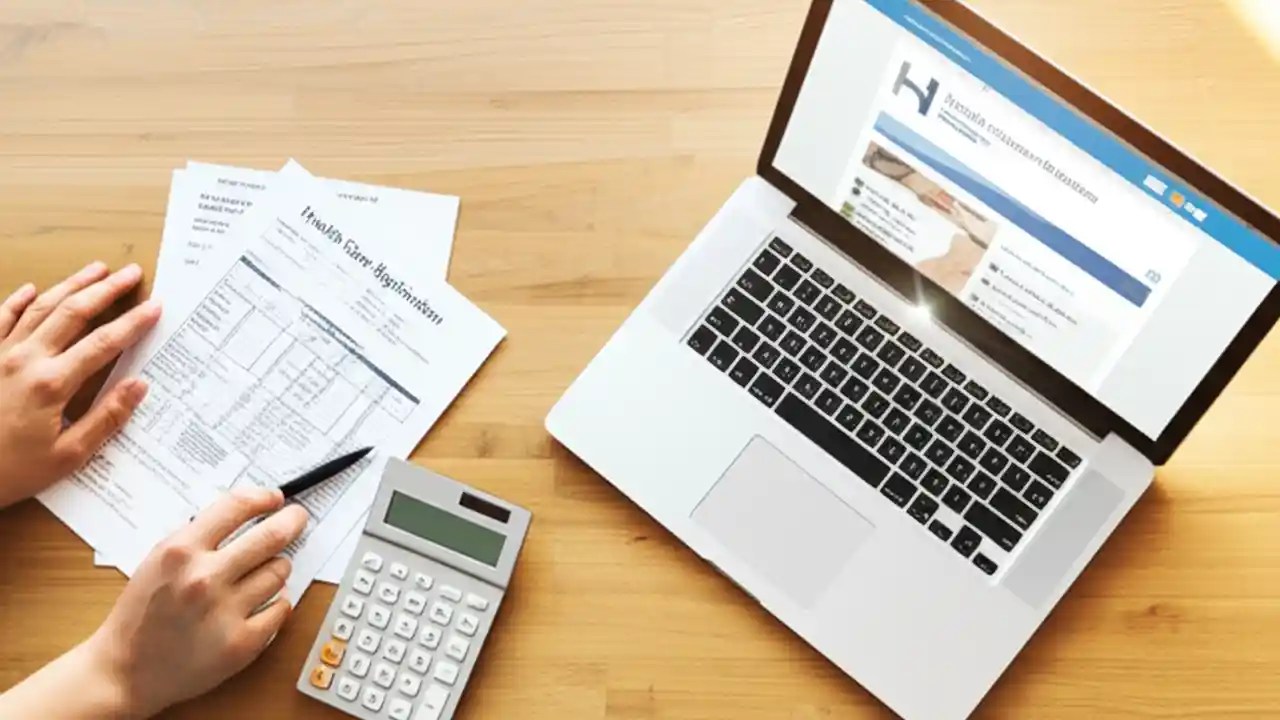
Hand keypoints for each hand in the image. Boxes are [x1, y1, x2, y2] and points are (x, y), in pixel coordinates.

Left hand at [0, 262, 160, 506]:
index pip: (104, 343)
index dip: (133, 323)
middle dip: (106, 290)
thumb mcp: (67, 456)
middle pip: (73, 313)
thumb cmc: (9, 472)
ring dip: (70, 285)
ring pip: (40, 308)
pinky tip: (31, 290)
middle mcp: (25, 359)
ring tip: (95, 269)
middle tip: (131, 273)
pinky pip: (0, 319)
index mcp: (52, 383)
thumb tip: (139, 386)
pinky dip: (17, 301)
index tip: (154, 307)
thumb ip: (106, 419)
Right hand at [81, 488, 309, 717]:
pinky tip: (262, 603)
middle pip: (271, 536)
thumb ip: (199, 537)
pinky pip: (282, 607)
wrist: (124, 672)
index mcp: (180, 551)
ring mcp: (226, 611)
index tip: (276, 498)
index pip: (236, 506)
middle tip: (297, 519)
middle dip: (291, 522)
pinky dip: (277, 602)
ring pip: (279, 571)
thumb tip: (247, 514)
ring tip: (261, 574)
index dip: (263, 498)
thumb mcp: (159, 560)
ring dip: (277, 568)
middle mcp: (204, 578)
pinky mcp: (242, 643)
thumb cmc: (141, 614)